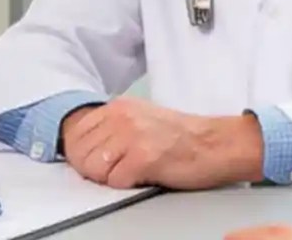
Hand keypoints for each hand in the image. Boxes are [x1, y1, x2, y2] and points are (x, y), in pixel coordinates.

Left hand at [60, 97, 262, 189]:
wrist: (215, 143)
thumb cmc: (182, 136)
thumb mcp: (141, 118)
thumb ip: (112, 127)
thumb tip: (83, 149)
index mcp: (119, 106)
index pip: (76, 135)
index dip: (82, 155)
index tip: (97, 163)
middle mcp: (122, 117)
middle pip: (81, 155)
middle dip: (94, 170)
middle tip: (117, 171)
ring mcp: (132, 136)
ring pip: (94, 170)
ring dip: (110, 178)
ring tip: (132, 171)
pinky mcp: (143, 158)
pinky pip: (115, 182)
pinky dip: (127, 185)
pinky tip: (145, 175)